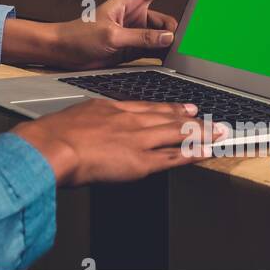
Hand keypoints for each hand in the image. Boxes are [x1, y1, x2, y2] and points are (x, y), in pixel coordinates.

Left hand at [1, 0, 203, 69]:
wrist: (64, 52)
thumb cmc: (79, 36)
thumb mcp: (112, 36)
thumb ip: (141, 37)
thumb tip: (168, 37)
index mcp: (130, 1)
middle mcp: (135, 14)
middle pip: (167, 18)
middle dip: (173, 30)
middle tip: (175, 42)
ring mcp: (135, 31)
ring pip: (163, 36)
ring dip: (167, 45)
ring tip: (166, 55)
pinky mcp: (133, 47)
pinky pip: (155, 48)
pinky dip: (161, 54)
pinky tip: (166, 60)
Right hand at [12, 99, 229, 185]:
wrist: (51, 146)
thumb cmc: (52, 135)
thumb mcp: (70, 119)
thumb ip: (83, 124)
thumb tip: (83, 131)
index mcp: (110, 109)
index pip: (146, 108)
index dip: (166, 108)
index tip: (181, 108)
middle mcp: (128, 120)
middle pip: (166, 118)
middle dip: (189, 119)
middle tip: (207, 118)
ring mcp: (137, 139)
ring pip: (176, 134)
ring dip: (201, 134)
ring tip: (218, 132)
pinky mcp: (140, 161)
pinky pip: (173, 157)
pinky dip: (193, 154)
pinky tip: (206, 152)